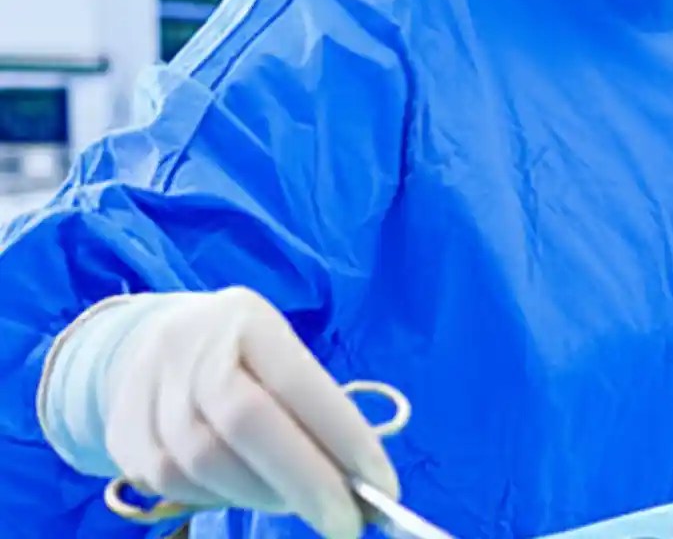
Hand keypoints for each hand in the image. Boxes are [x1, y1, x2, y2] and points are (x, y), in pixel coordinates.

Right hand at [102, 287, 396, 537]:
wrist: (149, 344)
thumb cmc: (244, 356)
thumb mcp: (282, 354)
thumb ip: (314, 405)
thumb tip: (358, 479)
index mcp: (246, 320)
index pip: (298, 382)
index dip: (343, 439)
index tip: (383, 486)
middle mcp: (190, 347)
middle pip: (247, 423)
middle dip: (306, 483)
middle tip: (347, 523)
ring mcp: (147, 389)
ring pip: (206, 462)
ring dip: (265, 495)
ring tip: (298, 501)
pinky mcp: (124, 434)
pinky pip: (174, 483)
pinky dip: (223, 497)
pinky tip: (250, 491)